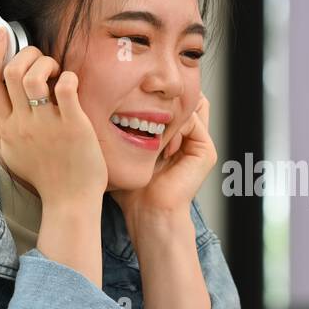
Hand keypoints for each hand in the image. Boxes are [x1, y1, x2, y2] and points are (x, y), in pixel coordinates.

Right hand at [0, 27, 106, 212]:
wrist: (69, 202)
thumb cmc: (44, 176)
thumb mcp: (9, 152)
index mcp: (5, 128)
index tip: (0, 35)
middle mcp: (21, 125)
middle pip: (10, 73)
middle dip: (25, 53)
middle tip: (40, 58)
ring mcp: (46, 125)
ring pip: (33, 77)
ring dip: (45, 62)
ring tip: (56, 70)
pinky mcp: (73, 126)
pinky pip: (66, 89)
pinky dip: (69, 77)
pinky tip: (72, 83)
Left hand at [110, 95, 215, 237]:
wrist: (147, 212)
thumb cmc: (132, 189)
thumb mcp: (124, 152)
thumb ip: (124, 129)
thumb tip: (103, 103)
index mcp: (175, 137)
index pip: (174, 103)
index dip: (159, 96)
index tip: (136, 99)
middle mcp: (190, 138)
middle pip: (187, 101)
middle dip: (167, 99)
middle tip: (145, 105)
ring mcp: (200, 144)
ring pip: (190, 106)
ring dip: (168, 114)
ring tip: (150, 131)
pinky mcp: (206, 151)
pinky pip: (192, 122)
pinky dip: (175, 127)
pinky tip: (161, 144)